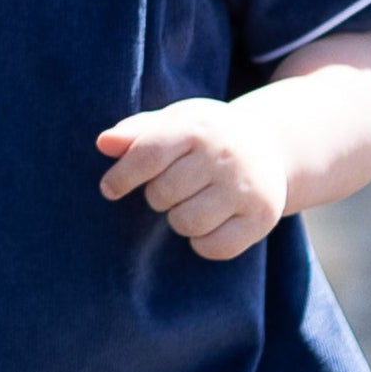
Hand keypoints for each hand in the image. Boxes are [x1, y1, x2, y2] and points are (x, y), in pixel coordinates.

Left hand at [96, 96, 291, 262]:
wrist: (267, 145)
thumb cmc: (205, 136)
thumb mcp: (173, 123)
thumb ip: (135, 133)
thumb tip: (103, 143)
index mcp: (198, 126)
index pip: (149, 155)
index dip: (122, 177)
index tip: (109, 189)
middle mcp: (226, 155)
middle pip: (163, 194)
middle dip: (158, 196)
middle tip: (174, 186)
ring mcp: (248, 187)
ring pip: (187, 224)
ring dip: (179, 219)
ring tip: (192, 203)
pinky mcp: (263, 217)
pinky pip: (215, 248)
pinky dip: (203, 243)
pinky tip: (210, 223)